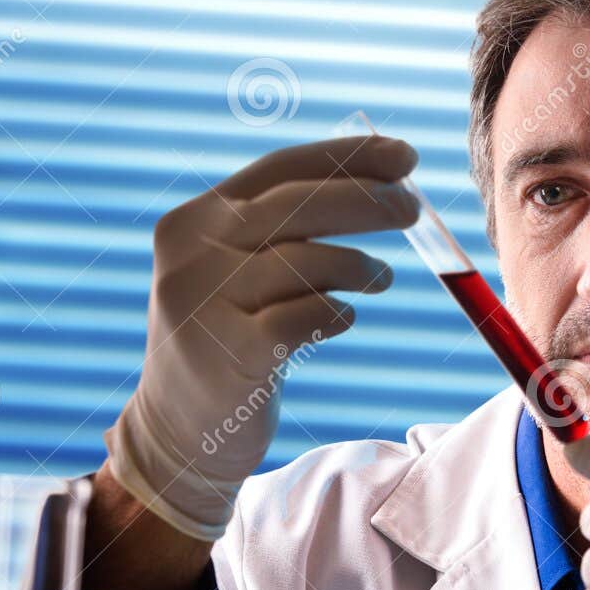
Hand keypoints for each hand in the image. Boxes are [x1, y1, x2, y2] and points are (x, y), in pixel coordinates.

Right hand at [105, 135, 419, 540]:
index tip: (405, 155)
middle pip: (298, 205)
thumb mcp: (234, 276)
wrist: (177, 433)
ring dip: (358, 265)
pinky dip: (337, 313)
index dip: (348, 157)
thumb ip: (279, 234)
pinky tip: (345, 317)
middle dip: (366, 200)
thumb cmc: (225, 346)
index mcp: (194, 221)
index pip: (280, 169)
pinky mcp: (228, 353)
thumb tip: (375, 187)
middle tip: (413, 209)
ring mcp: (205, 303)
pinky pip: (304, 319)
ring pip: (305, 261)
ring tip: (381, 278)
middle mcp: (192, 253)